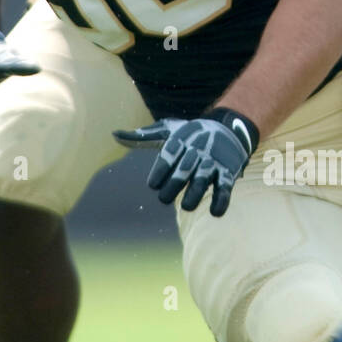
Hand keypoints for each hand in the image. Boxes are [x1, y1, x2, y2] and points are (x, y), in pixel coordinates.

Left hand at [113, 110, 257, 217]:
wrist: (228, 128)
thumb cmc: (188, 134)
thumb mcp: (167, 131)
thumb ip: (141, 137)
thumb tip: (114, 135)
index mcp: (181, 139)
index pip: (170, 154)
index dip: (161, 169)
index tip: (152, 185)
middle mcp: (197, 150)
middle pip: (186, 167)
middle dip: (175, 183)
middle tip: (163, 199)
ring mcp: (213, 161)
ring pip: (204, 177)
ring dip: (196, 193)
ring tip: (186, 207)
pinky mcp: (228, 172)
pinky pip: (225, 186)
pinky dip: (222, 199)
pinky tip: (214, 212)